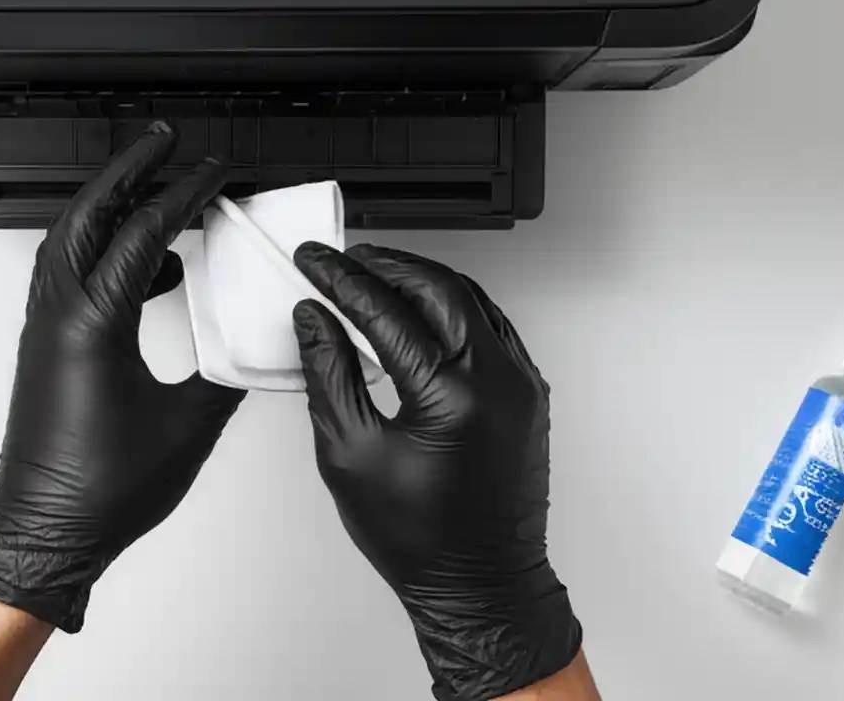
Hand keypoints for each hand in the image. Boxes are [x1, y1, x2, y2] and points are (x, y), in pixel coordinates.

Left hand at [0, 123, 246, 632]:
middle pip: (86, 215)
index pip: (143, 233)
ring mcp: (45, 329)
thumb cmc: (99, 492)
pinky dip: (104, 253)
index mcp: (93, 324)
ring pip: (69, 242)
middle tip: (161, 142)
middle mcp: (59, 316)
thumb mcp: (186, 428)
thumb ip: (223, 376)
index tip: (213, 171)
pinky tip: (146, 271)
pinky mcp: (45, 347)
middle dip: (126, 171)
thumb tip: (246, 347)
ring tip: (154, 197)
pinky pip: (68, 275)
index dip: (185, 194)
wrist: (44, 532)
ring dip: (109, 209)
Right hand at [292, 243, 580, 699]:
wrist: (481, 584)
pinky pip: (490, 326)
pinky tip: (422, 309)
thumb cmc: (421, 540)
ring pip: (470, 300)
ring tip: (376, 275)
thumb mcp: (349, 454)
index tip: (315, 264)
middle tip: (344, 259)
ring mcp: (520, 384)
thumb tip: (316, 322)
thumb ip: (329, 374)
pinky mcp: (528, 393)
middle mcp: (497, 380)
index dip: (342, 279)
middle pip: (437, 287)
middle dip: (385, 265)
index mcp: (451, 396)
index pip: (385, 310)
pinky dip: (452, 306)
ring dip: (421, 279)